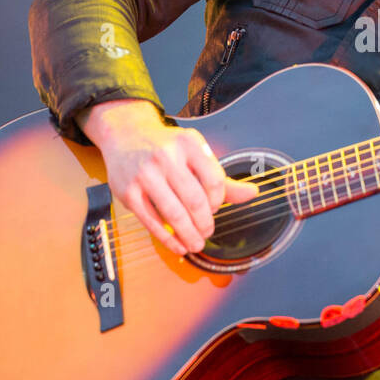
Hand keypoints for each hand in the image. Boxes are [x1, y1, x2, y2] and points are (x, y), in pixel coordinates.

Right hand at [78, 99, 258, 255]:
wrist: (126, 134)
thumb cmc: (167, 147)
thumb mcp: (195, 154)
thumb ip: (222, 178)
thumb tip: (253, 193)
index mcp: (189, 143)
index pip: (214, 180)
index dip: (219, 201)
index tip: (216, 209)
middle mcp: (166, 156)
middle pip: (195, 200)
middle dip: (205, 223)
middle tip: (207, 232)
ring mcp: (145, 174)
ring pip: (174, 214)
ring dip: (189, 234)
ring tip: (196, 243)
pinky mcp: (128, 191)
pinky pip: (151, 221)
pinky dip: (167, 238)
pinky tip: (177, 245)